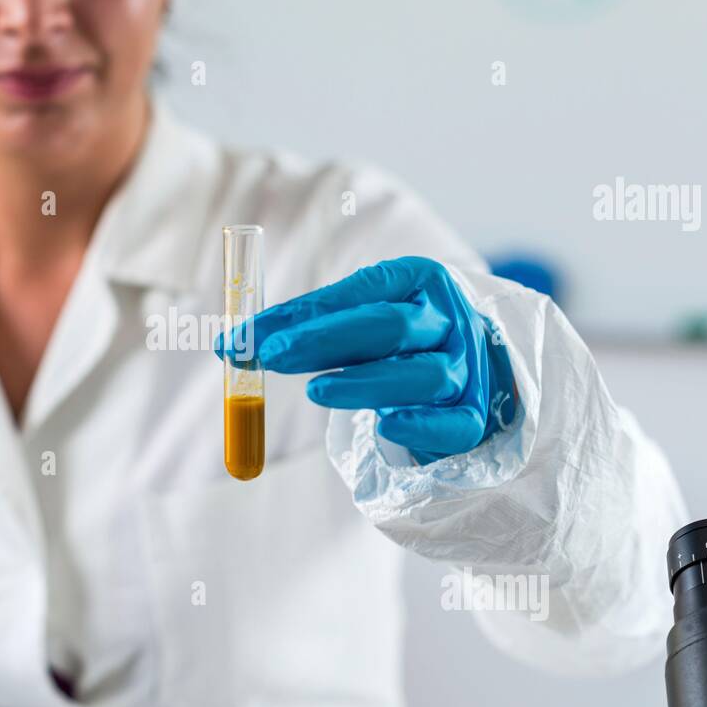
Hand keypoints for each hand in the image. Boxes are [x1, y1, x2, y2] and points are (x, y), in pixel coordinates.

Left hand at [215, 256, 516, 464]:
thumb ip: (306, 326)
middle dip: (325, 339)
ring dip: (365, 383)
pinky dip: (422, 425)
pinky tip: (386, 425)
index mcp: (420, 280)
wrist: (473, 368)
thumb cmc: (398, 340)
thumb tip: (234, 344)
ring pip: (422, 375)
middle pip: (390, 326)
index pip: (360, 290)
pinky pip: (454, 424)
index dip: (304, 312)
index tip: (251, 334)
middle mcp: (448, 320)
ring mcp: (466, 369)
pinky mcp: (472, 415)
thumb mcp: (358, 318)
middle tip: (272, 355)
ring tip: (316, 391)